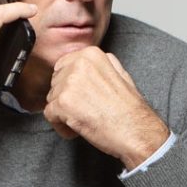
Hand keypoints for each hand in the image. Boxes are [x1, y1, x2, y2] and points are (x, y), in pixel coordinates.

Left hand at [43, 47, 169, 169]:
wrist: (136, 132)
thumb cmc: (130, 109)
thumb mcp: (120, 74)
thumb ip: (99, 65)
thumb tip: (82, 64)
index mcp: (91, 55)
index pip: (63, 66)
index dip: (71, 86)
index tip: (83, 97)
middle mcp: (78, 64)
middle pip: (56, 83)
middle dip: (66, 99)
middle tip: (85, 111)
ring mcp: (69, 83)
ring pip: (52, 99)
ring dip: (64, 113)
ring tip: (84, 120)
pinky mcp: (63, 103)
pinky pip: (50, 114)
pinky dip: (61, 126)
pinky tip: (77, 129)